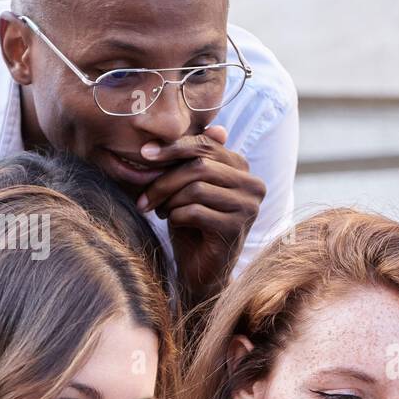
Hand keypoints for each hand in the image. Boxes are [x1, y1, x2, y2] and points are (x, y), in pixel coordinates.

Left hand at [135, 124, 265, 308]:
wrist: (201, 271)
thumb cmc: (192, 226)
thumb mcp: (190, 187)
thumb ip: (197, 158)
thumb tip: (217, 127)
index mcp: (243, 170)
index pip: (206, 146)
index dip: (173, 148)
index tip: (144, 155)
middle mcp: (253, 186)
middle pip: (200, 165)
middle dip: (165, 179)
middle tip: (145, 197)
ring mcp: (249, 208)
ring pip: (196, 188)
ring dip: (168, 199)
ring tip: (159, 211)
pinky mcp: (237, 229)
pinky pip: (195, 211)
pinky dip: (176, 216)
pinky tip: (173, 223)